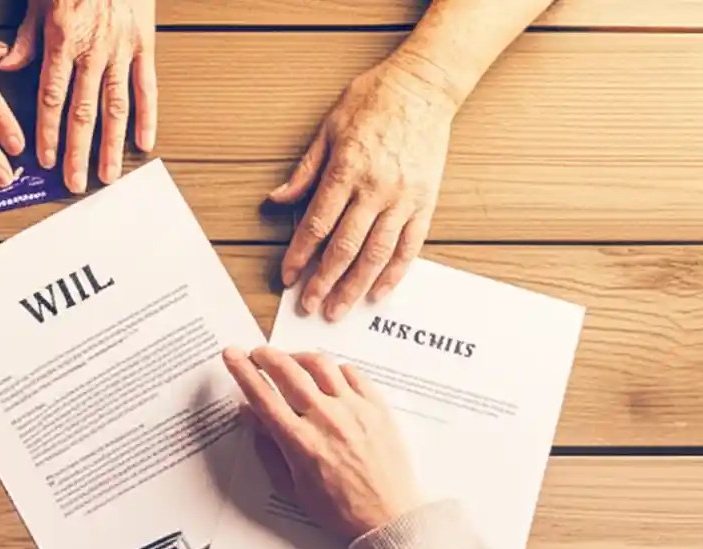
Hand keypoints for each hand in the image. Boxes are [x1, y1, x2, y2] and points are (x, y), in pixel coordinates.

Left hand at [0, 0, 156, 191]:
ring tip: (108, 175)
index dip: (46, 131)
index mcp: (63, 38)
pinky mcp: (145, 43)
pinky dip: (147, 116)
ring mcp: (122, 48)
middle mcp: (93, 49)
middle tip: (74, 183)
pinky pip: (147, 85)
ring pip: (116, 106)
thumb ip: (26, 36)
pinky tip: (145, 142)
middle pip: (83, 111)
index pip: (51, 96)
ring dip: (111, 145)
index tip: (42, 159)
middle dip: (77, 151)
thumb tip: (7, 67)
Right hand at [223, 347, 423, 542]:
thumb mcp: (291, 485)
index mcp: (300, 442)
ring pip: (320, 364)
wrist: (387, 518)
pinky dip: (334, 368)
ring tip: (291, 360)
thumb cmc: (339, 509)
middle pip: (288, 370)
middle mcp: (326, 419)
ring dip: (298, 356)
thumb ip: (267, 448)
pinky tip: (327, 375)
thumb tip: (249, 414)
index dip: (243, 371)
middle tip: (258, 353)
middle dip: (266, 356)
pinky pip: (352, 373)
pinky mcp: (377, 407)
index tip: (232, 355)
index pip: (262, 396)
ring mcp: (354, 410)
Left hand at [270, 56, 457, 320]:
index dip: (299, 255)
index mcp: (346, 170)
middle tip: (309, 306)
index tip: (288, 277)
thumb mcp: (328, 128)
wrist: (424, 85)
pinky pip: (410, 246)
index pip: (317, 225)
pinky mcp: (425, 202)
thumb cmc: (373, 101)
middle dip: (324, 282)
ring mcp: (404, 199)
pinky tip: (378, 293)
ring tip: (338, 309)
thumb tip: (277, 200)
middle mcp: (376, 189)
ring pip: (376, 254)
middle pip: (344, 247)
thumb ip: (305, 171)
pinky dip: (394, 273)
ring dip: (355, 287)